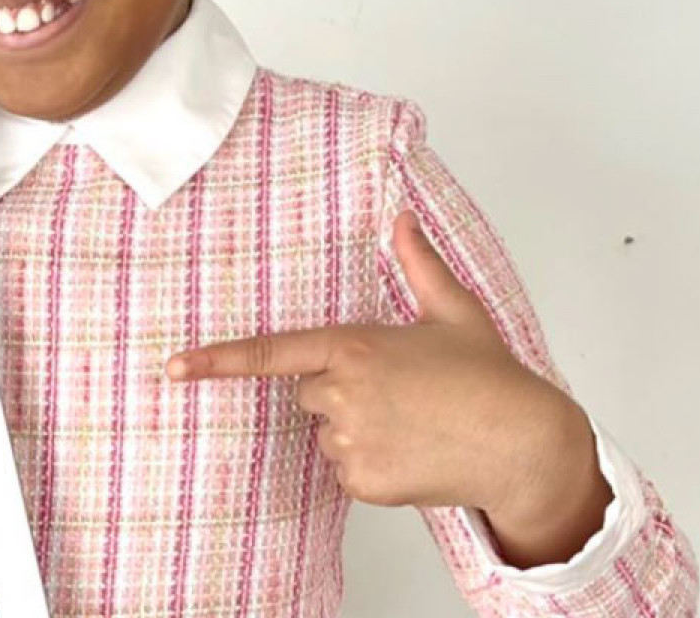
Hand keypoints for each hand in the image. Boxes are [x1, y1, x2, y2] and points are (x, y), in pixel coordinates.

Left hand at [165, 211, 605, 556]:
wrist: (525, 446)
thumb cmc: (491, 378)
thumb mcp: (454, 311)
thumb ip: (419, 263)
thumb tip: (401, 217)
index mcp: (355, 347)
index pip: (272, 353)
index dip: (218, 360)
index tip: (174, 368)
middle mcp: (343, 394)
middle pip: (308, 391)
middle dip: (339, 390)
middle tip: (398, 391)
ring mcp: (351, 441)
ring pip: (326, 433)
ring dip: (356, 428)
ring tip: (413, 422)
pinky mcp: (362, 481)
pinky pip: (345, 470)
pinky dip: (371, 465)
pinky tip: (413, 452)